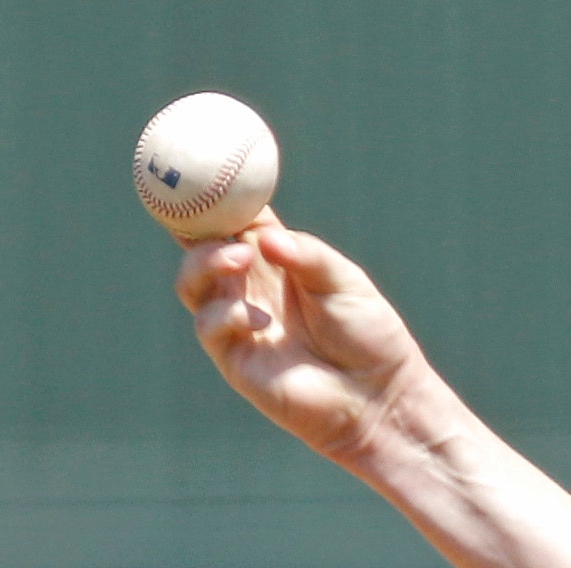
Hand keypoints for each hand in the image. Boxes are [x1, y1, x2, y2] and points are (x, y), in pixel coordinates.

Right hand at [174, 213, 432, 463]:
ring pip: (192, 282)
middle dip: (190, 223)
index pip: (233, 219)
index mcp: (276, 260)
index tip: (200, 169)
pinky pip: (209, 326)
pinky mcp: (235, 359)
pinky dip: (226, 314)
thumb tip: (264, 236)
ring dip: (206, 263)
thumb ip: (306, 255)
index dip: (212, 195)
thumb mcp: (344, 281)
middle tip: (206, 211)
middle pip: (199, 245)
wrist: (380, 396)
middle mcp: (250, 285)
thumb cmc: (368, 335)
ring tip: (241, 256)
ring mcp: (238, 321)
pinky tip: (260, 320)